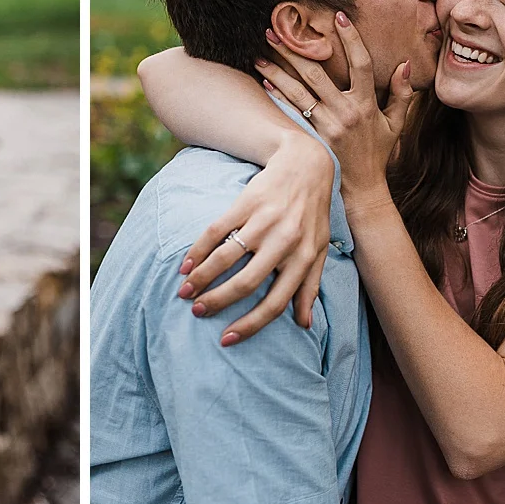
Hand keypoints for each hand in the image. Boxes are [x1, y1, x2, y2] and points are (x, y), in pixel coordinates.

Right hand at [176, 131, 333, 343]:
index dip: (250, 325)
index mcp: (303, 259)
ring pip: (226, 258)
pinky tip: (187, 264)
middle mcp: (285, 243)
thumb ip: (310, 286)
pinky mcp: (247, 203)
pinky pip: (217, 231)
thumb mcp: (320, 250)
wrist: (306, 165)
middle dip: (217, 301)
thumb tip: (304, 324)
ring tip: (184, 291)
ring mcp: (264, 222)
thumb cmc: (313, 214)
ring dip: (201, 277)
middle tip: (197, 311)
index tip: (227, 339)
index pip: (275, 303)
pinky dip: (199, 249)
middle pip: (246, 283)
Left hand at [255, 13, 413, 213]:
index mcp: (366, 104)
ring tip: (259, 54)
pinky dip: (278, 96)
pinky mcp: (312, 137)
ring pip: (298, 92)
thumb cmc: (378, 152)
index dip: (351, 39)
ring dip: (277, 71)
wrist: (362, 188)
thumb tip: (404, 64)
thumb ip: (401, 94)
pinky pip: (292, 112)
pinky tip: (264, 82)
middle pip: (317, 74)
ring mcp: (326, 125)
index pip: (361, 63)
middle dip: (295, 50)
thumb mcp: (396, 124)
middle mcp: (345, 112)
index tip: (339, 17)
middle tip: (276, 29)